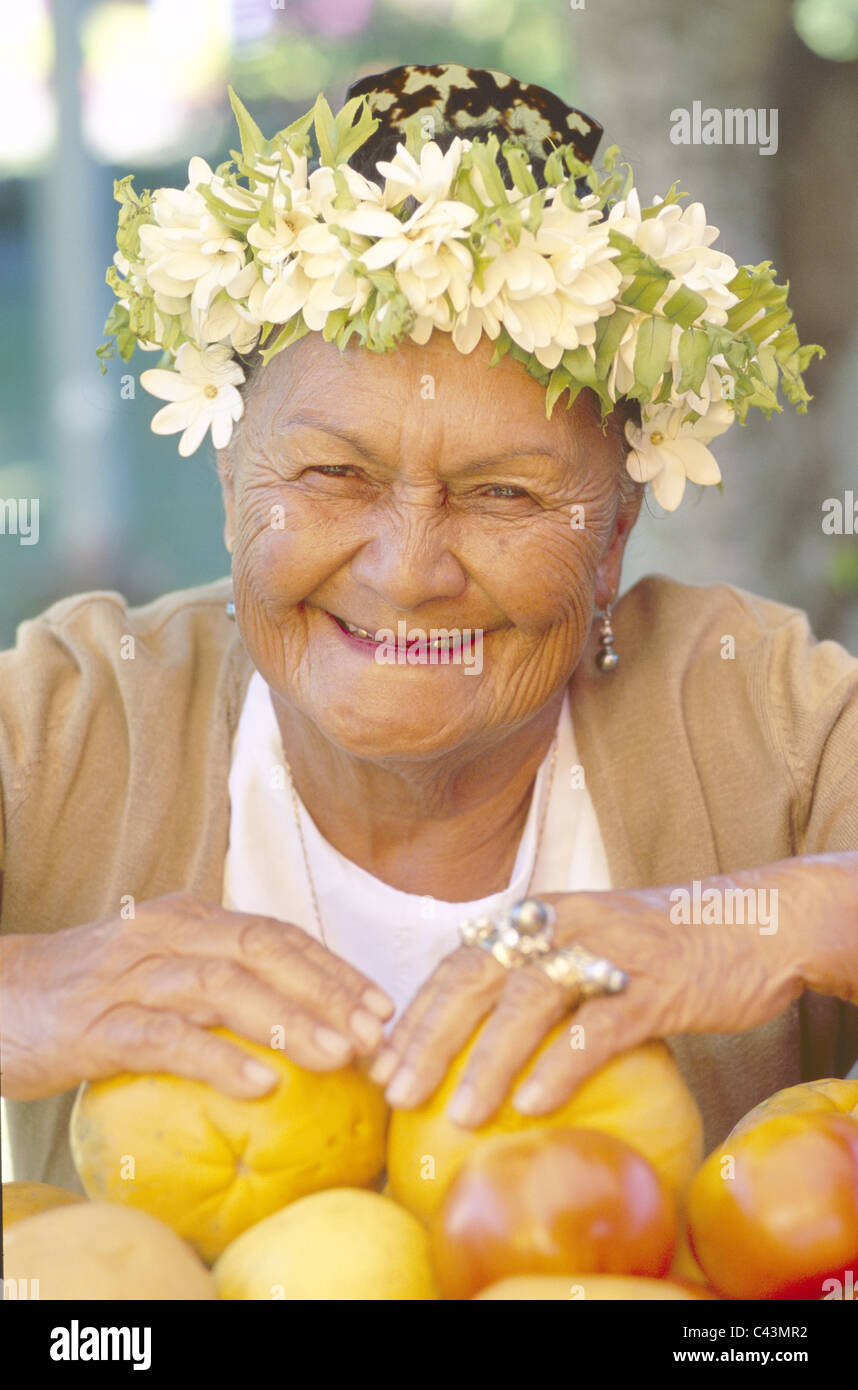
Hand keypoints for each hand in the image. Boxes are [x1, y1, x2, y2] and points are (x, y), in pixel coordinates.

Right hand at [0, 892, 393, 1100]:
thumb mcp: (164, 969)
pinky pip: (165, 1038)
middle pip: (263, 950)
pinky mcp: (95, 1026)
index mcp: (191, 918)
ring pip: (222, 987)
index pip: (278, 934)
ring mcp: (130, 977)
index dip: (335, 968)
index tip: (383, 1005)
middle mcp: (167, 934)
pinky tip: (259, 1082)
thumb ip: (224, 979)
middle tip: (375, 1034)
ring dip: (287, 1020)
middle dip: (327, 990)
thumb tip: (306, 1017)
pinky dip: (217, 1057)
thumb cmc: (93, 991)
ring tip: (337, 1055)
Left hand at [368, 856, 846, 1126]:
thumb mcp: (589, 947)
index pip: (459, 961)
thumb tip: (478, 1040)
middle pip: (478, 976)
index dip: (416, 1010)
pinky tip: (534, 1103)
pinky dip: (562, 1064)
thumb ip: (540, 978)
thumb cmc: (664, 948)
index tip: (379, 1059)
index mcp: (540, 916)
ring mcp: (609, 951)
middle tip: (395, 1090)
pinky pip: (599, 1026)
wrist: (756, 923)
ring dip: (488, 1059)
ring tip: (460, 1114)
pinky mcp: (656, 984)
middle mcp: (563, 923)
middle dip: (429, 1036)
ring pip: (530, 1001)